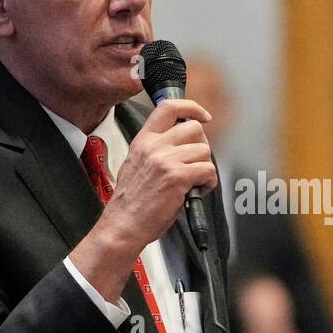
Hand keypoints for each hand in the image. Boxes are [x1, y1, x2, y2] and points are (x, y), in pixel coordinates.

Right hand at [70, 99, 214, 301]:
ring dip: (205, 167)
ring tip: (195, 181)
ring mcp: (166, 160)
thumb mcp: (135, 164)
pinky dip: (209, 181)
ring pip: (204, 150)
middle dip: (202, 146)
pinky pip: (208, 170)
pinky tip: (199, 189)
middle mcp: (154, 146)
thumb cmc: (131, 201)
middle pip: (195, 129)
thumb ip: (156, 149)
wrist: (123, 224)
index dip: (191, 107)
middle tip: (196, 163)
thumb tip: (182, 145)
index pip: (168, 108)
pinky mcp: (178, 177)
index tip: (203, 115)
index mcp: (143, 140)